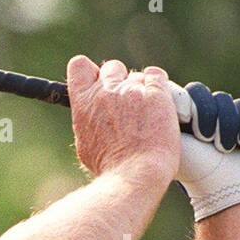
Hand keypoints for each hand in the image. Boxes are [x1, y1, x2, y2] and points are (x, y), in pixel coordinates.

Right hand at [66, 56, 179, 187]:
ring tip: (146, 115)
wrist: (135, 173)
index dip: (91, 74)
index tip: (98, 84)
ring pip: (137, 76)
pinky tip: (160, 102)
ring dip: (141, 89)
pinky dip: (159, 87)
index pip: (79, 66)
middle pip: (111, 68)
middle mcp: (106, 92)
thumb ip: (89, 122)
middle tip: (127, 103)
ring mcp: (131, 90)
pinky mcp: (156, 92)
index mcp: (84, 104)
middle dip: (119, 81)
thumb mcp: (87, 145)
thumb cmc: (111, 166)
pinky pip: (157, 76)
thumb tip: (94, 119)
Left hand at [168, 81, 239, 220]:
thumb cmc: (192, 170)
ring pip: (225, 101)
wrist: (222, 188)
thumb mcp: (171, 144)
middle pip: (203, 94)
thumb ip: (163, 120)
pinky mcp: (239, 121)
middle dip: (207, 115)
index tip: (187, 122)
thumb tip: (155, 98)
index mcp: (176, 116)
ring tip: (224, 148)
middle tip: (204, 139)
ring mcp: (217, 116)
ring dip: (226, 123)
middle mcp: (195, 113)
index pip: (184, 94)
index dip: (190, 104)